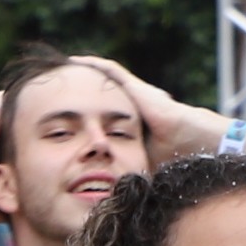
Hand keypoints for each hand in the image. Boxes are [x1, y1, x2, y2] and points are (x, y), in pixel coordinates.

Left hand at [70, 55, 212, 158]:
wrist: (184, 140)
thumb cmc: (167, 154)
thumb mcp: (136, 158)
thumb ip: (123, 163)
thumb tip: (109, 184)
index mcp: (131, 120)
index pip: (105, 112)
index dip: (89, 109)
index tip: (71, 110)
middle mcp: (131, 103)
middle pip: (102, 92)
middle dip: (83, 88)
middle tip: (62, 86)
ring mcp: (133, 92)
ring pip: (104, 78)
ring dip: (86, 72)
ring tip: (66, 68)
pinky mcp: (134, 86)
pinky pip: (110, 71)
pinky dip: (94, 65)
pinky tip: (77, 61)